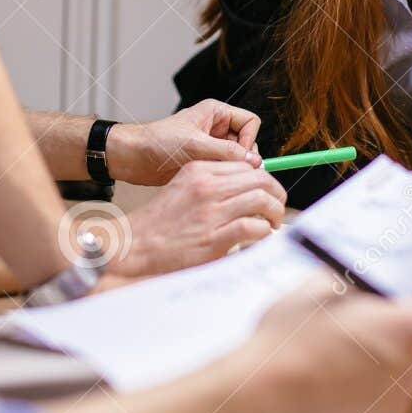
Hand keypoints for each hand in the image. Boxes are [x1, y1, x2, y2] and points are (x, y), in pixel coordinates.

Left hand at [106, 100, 262, 184]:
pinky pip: (223, 170)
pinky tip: (208, 182)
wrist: (133, 157)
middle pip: (247, 143)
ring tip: (213, 176)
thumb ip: (227, 152)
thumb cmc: (157, 142)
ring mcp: (211, 145)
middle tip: (229, 171)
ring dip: (229, 169)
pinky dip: (220, 177)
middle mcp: (217, 128)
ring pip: (236, 159)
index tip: (240, 158)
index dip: (249, 140)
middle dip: (241, 158)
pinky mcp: (204, 162)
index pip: (250, 122)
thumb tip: (254, 161)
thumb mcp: (195, 145)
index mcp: (217, 113)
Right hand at [115, 160, 285, 276]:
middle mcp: (207, 187)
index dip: (264, 179)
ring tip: (272, 223)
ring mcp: (212, 212)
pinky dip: (264, 233)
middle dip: (277, 193)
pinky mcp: (215, 238)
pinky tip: (261, 237)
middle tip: (277, 206)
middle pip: (261, 180)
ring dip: (275, 213)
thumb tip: (245, 189)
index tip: (267, 191)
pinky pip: (254, 228)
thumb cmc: (158, 224)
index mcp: (199, 171)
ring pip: (262, 201)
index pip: (246, 166)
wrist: (134, 246)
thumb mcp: (183, 189)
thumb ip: (212, 185)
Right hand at [230, 278, 411, 412]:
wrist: (262, 398)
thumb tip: (360, 288)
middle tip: (354, 338)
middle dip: (395, 344)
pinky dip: (361, 407)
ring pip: (398, 385)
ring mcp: (396, 409)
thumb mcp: (317, 288)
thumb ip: (353, 286)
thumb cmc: (289, 339)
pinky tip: (326, 398)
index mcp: (408, 329)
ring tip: (331, 371)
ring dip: (377, 376)